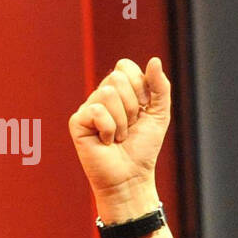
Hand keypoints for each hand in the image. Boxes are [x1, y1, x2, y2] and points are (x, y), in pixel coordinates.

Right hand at [68, 57, 170, 198]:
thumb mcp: (160, 114)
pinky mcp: (77, 121)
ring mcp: (88, 107)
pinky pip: (97, 111)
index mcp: (120, 90)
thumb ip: (160, 87)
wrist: (131, 176)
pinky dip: (109, 129)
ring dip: (122, 121)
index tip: (143, 110)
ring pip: (108, 94)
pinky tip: (106, 142)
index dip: (140, 87)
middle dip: (132, 106)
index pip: (125, 67)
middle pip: (117, 78)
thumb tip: (154, 60)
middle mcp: (101, 96)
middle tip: (130, 127)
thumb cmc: (143, 148)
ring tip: (119, 137)